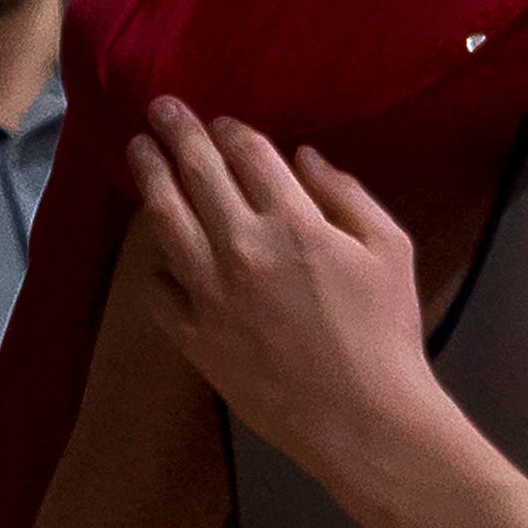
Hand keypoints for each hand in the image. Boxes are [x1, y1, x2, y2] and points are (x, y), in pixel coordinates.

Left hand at [125, 98, 442, 488]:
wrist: (361, 419)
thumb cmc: (386, 333)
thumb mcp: (390, 250)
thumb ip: (348, 195)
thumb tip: (304, 158)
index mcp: (295, 221)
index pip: (249, 154)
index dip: (231, 131)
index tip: (220, 122)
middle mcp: (242, 247)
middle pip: (197, 173)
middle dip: (176, 133)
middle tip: (159, 109)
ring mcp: (210, 293)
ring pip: (165, 220)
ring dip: (148, 178)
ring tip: (137, 151)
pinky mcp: (194, 336)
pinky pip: (159, 289)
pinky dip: (155, 265)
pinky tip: (158, 252)